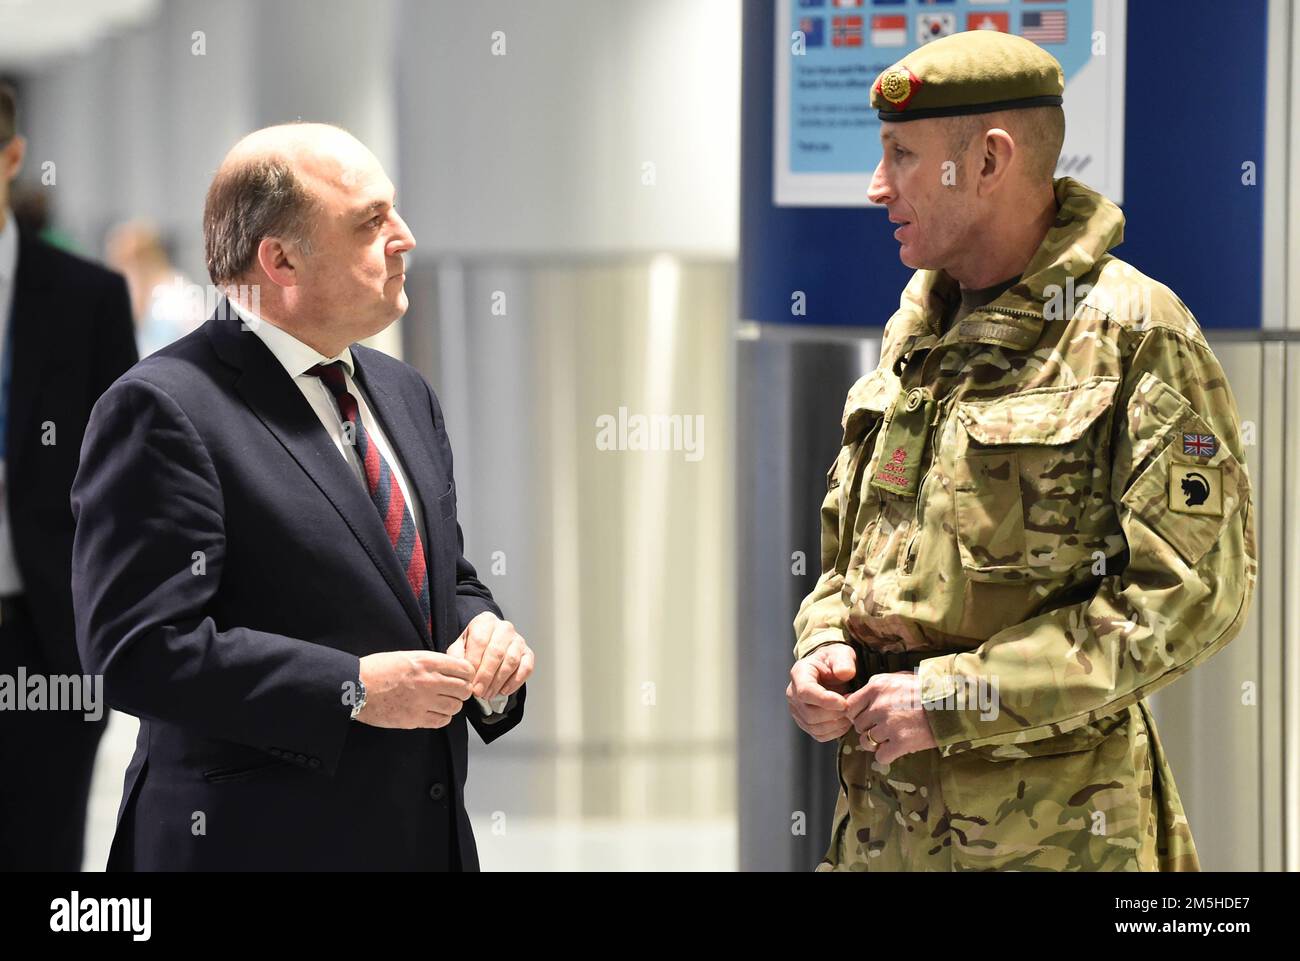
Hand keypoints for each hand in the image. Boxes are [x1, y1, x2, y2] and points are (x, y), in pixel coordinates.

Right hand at [355, 649, 474, 728]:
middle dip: (462, 690)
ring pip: (455, 707)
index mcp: (427, 662)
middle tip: (455, 691)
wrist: (356, 688)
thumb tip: (451, 669)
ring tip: (443, 701)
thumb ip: (431, 662)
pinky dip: (442, 717)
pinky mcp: (414, 719)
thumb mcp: (407, 656)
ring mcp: (422, 702)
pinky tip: (434, 712)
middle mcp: (428, 681)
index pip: (464, 669)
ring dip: (453, 705)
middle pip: (464, 689)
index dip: (467, 674)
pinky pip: (442, 721)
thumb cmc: (378, 670)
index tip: (464, 677)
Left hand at [458, 612, 533, 699]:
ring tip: (488, 694)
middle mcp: (504, 628)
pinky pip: (526, 668)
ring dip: (499, 681)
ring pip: (511, 661)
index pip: (480, 641)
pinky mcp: (528, 653)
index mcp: (485, 621)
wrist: (488, 646)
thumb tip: (460, 668)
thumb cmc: (473, 647)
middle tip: (478, 692)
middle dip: (486, 675)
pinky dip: (515, 681)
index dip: (474, 663)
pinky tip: (503, 690)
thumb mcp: (459, 647)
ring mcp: (518, 640)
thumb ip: (456, 655)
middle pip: (497, 652)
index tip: (469, 681)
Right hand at [786, 643, 856, 742]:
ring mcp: (797, 710)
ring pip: (814, 727)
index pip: (805, 691)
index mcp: (799, 673)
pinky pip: (819, 735)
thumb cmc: (835, 660)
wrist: (831, 670)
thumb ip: (844, 661)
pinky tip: (845, 720)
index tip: (844, 702)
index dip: (825, 700)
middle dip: (835, 714)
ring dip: (837, 723)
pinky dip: (835, 732)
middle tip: (852, 705)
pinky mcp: (805, 722)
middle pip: (810, 714)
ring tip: (850, 711)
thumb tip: (845, 673)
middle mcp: (793, 694)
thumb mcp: (842, 654)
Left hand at [844, 671, 937, 764]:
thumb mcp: (897, 678)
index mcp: (876, 687)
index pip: (850, 707)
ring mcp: (889, 725)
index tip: (866, 718)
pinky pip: (881, 757)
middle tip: (883, 729)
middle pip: (858, 726)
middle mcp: (879, 706)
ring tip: (889, 739)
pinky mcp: (901, 742)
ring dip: (875, 744)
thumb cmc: (925, 689)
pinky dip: (886, 756)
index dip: (856, 715)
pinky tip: (896, 749)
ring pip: (866, 742)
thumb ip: (874, 686)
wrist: (952, 703)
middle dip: (867, 729)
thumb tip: (850, 699)